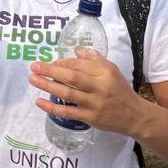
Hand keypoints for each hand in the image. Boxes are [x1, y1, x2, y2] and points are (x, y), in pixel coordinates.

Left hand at [28, 48, 143, 135]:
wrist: (135, 115)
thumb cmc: (120, 90)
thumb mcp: (112, 70)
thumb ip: (94, 59)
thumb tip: (75, 50)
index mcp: (105, 72)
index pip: (79, 64)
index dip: (62, 62)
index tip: (50, 62)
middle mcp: (100, 86)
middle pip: (71, 76)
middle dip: (50, 70)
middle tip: (34, 66)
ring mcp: (94, 103)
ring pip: (67, 93)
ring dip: (48, 85)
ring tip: (33, 79)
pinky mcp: (90, 118)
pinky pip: (68, 112)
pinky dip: (52, 107)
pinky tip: (39, 102)